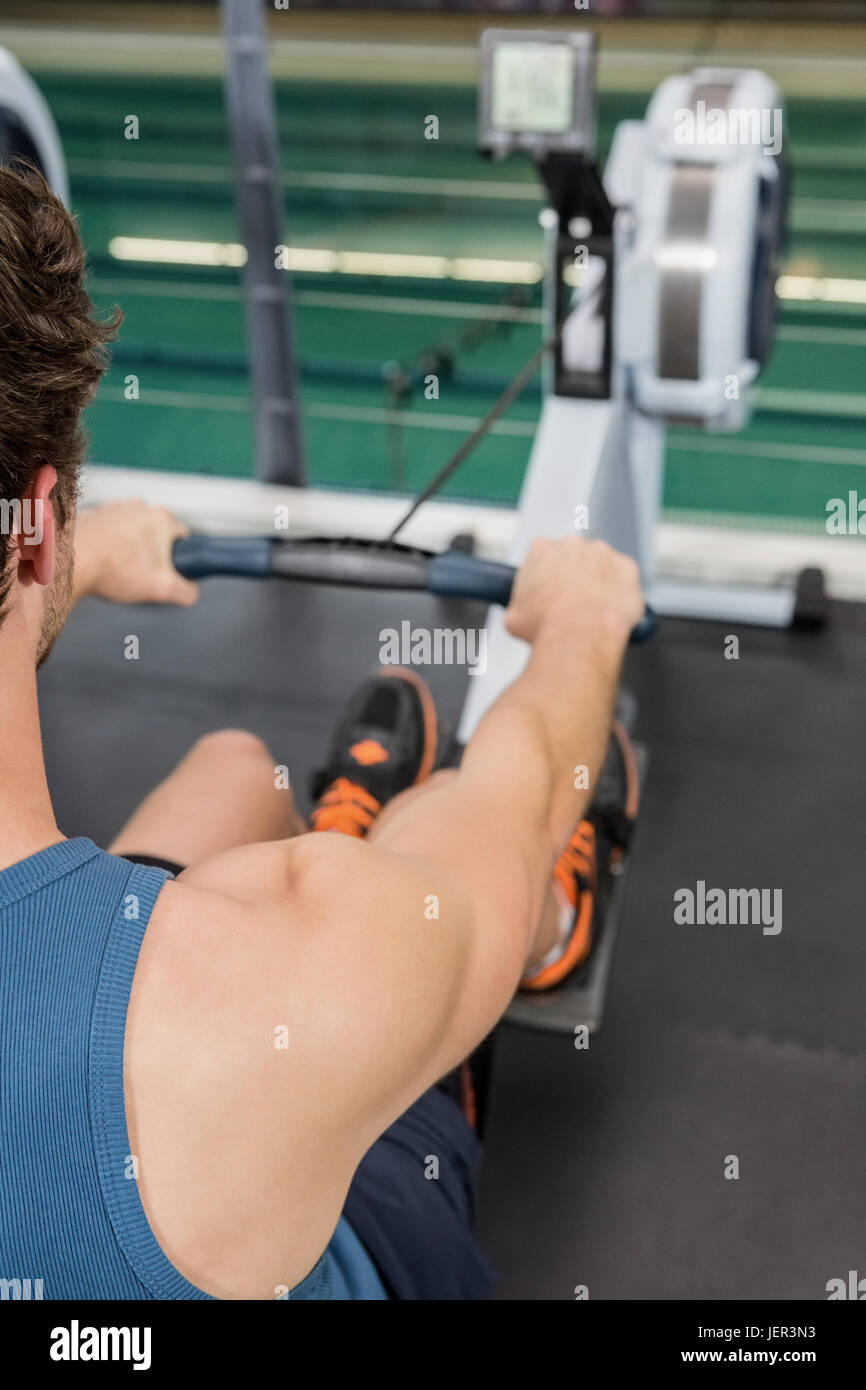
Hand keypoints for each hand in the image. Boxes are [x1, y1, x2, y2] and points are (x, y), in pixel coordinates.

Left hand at [73, 501, 199, 606]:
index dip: (177, 557)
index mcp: (162, 519)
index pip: (183, 537)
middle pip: (155, 533)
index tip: (166, 571)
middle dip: (151, 552)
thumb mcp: (164, 589)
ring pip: (131, 530)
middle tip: (140, 574)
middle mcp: (140, 507)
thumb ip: (187, 592)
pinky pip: (108, 529)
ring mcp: (114, 508)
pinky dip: (107, 542)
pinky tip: (102, 559)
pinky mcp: (93, 514)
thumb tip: (191, 592)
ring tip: (118, 568)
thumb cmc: (117, 571)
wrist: (71, 563)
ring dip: (129, 546)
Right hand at [505, 536, 642, 648]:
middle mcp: (573, 544)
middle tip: (572, 603)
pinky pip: (625, 578)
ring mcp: (603, 553)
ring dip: (599, 582)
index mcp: (542, 549)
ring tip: (592, 612)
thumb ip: (519, 604)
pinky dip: (622, 592)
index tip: (549, 592)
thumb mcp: (513, 618)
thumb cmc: (544, 628)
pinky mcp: (627, 568)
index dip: (546, 575)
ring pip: (601, 566)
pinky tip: (611, 612)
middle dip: (574, 576)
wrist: (578, 637)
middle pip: (574, 557)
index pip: (543, 554)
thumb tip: (523, 612)